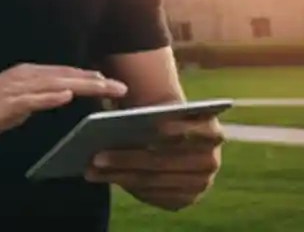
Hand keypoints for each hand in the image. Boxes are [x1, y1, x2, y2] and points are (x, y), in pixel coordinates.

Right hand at [0, 63, 127, 143]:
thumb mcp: (19, 103)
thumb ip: (39, 98)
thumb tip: (61, 96)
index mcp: (29, 75)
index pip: (66, 75)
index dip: (90, 78)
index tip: (113, 84)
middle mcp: (26, 76)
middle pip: (67, 76)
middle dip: (96, 81)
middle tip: (122, 87)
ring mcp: (17, 88)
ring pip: (55, 83)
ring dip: (81, 85)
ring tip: (104, 87)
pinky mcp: (8, 102)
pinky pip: (32, 98)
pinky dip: (50, 96)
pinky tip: (66, 95)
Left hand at [84, 114, 224, 211]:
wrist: (181, 144)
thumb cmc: (163, 119)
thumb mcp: (163, 109)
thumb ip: (150, 110)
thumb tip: (116, 104)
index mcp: (211, 131)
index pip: (188, 130)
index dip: (167, 129)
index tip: (138, 125)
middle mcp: (210, 160)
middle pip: (163, 160)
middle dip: (127, 158)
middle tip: (96, 155)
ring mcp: (200, 183)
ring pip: (153, 179)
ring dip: (119, 174)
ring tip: (92, 168)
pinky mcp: (186, 198)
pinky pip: (153, 195)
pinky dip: (126, 185)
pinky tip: (104, 177)